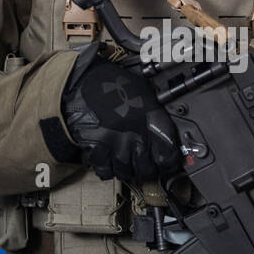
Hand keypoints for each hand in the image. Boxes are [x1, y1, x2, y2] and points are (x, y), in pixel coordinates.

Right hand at [60, 43, 180, 182]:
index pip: (168, 157)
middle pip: (146, 170)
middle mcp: (136, 136)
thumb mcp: (145, 95)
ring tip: (124, 161)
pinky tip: (107, 160)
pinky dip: (106, 168)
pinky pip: (104, 170)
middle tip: (143, 164)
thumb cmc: (114, 84)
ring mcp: (115, 145)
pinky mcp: (96, 149)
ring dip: (126, 170)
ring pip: (125, 172)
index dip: (169, 164)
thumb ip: (155, 117)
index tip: (166, 165)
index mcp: (152, 121)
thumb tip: (164, 135)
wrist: (84, 81)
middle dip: (146, 170)